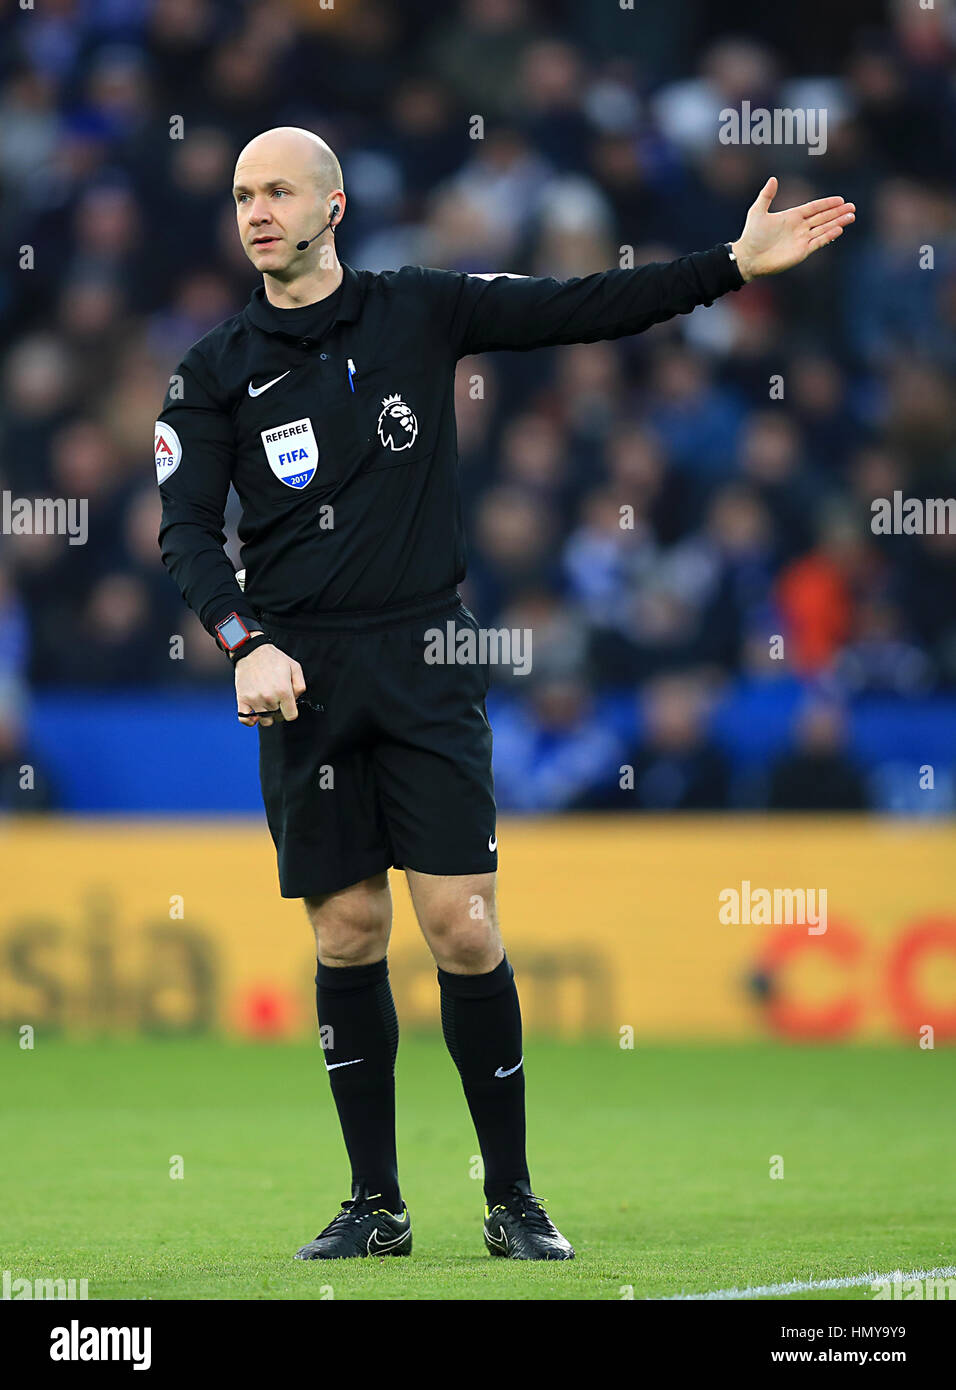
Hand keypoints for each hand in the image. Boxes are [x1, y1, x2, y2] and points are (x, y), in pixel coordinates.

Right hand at [235, 633, 305, 726]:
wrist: (252, 652)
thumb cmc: (274, 659)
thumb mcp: (294, 667)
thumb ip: (300, 686)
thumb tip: (296, 700)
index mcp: (283, 691)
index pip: (291, 716)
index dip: (291, 711)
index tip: (288, 704)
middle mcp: (269, 697)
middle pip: (277, 717)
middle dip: (280, 711)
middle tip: (277, 699)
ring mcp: (254, 699)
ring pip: (264, 720)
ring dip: (267, 714)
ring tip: (267, 702)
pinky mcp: (242, 699)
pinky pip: (245, 719)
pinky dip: (250, 721)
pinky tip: (254, 714)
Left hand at [731, 176, 855, 280]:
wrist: (748, 257)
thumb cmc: (751, 235)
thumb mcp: (757, 211)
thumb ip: (766, 195)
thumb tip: (773, 179)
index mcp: (792, 216)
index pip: (814, 208)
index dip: (827, 204)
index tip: (841, 200)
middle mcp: (799, 227)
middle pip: (823, 218)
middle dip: (838, 212)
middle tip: (852, 207)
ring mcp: (801, 240)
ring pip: (824, 229)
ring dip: (837, 223)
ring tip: (851, 217)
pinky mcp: (801, 252)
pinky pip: (818, 242)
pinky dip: (828, 236)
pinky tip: (839, 229)